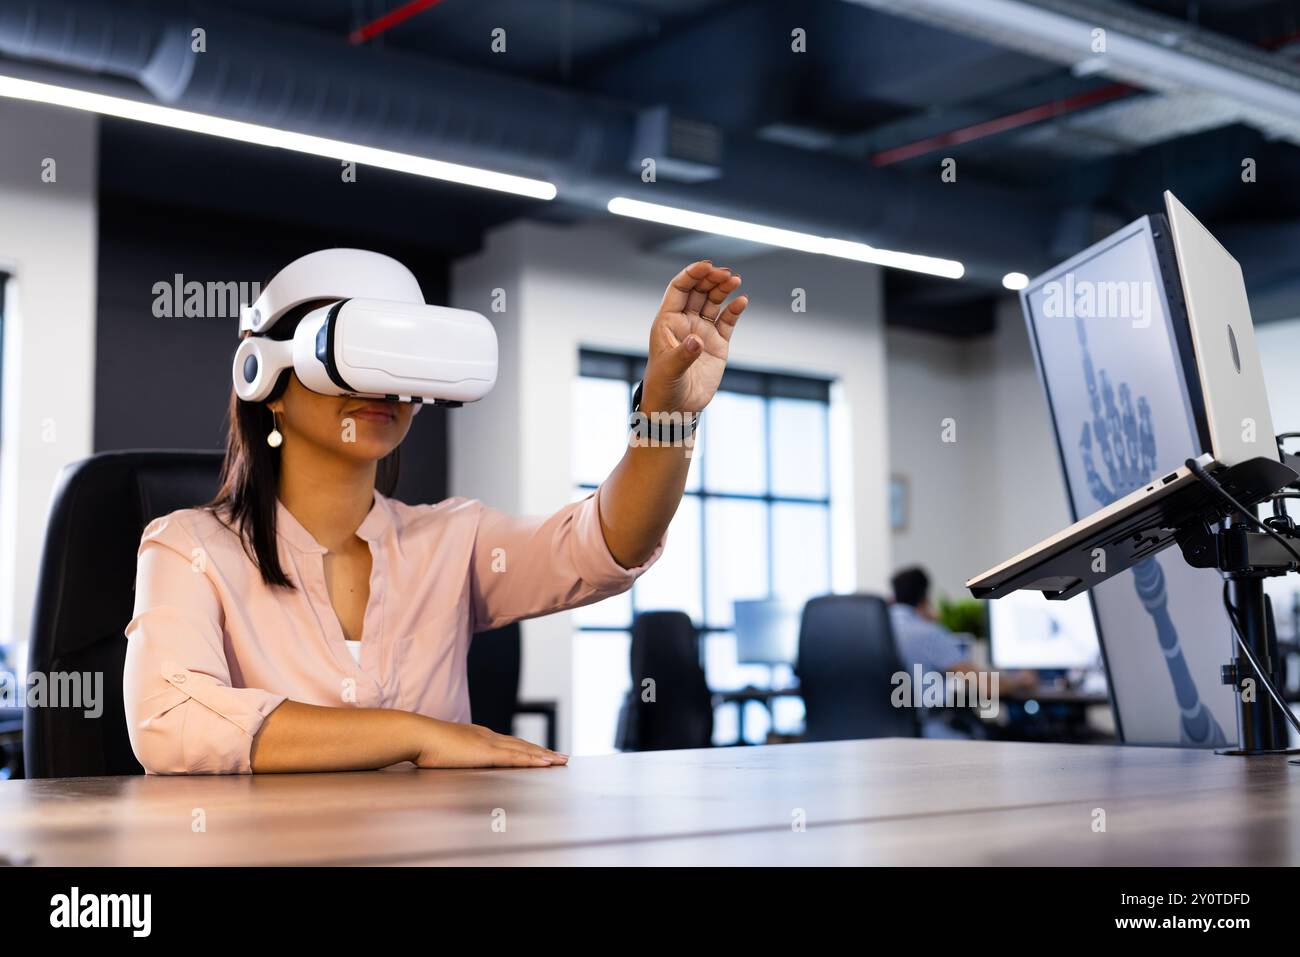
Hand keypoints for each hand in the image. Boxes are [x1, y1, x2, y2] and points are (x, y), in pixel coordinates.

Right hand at [412, 716, 567, 768]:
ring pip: (524, 750)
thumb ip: (454, 757)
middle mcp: (488, 736)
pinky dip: (533, 759)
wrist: (417, 735)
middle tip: (562, 756)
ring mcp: (489, 743)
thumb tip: (453, 763)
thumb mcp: (444, 753)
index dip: (528, 748)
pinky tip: (546, 763)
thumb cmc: (424, 746)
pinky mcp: (487, 752)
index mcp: (478, 737)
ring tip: (561, 760)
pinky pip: (516, 757)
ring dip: (545, 755)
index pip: (510, 743)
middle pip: (522, 745)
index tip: (542, 753)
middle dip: (543, 751)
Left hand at [640, 261, 747, 413]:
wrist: (676, 409)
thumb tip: (696, 340)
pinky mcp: (718, 344)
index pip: (679, 289)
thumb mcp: (669, 370)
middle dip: (711, 279)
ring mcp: (702, 332)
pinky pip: (728, 321)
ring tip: (735, 280)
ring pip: (714, 302)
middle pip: (699, 291)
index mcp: (667, 322)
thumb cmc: (663, 387)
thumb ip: (683, 354)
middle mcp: (685, 322)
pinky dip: (735, 310)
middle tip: (725, 273)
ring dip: (723, 289)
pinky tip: (742, 301)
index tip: (706, 266)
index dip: (692, 274)